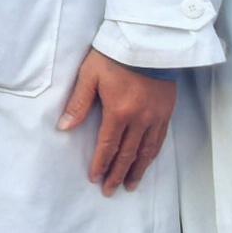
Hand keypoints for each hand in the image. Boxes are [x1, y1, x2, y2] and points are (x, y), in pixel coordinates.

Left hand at [59, 50, 177, 193]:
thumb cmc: (113, 56)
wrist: (147, 41)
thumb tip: (64, 127)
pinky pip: (160, 139)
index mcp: (118, 111)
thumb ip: (78, 104)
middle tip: (110, 191)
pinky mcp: (167, 111)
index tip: (95, 178)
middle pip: (127, 154)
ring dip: (137, 170)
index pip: (108, 146)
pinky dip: (153, 155)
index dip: (101, 164)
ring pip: (147, 151)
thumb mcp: (89, 76)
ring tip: (131, 186)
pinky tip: (148, 163)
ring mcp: (156, 116)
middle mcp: (139, 119)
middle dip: (117, 174)